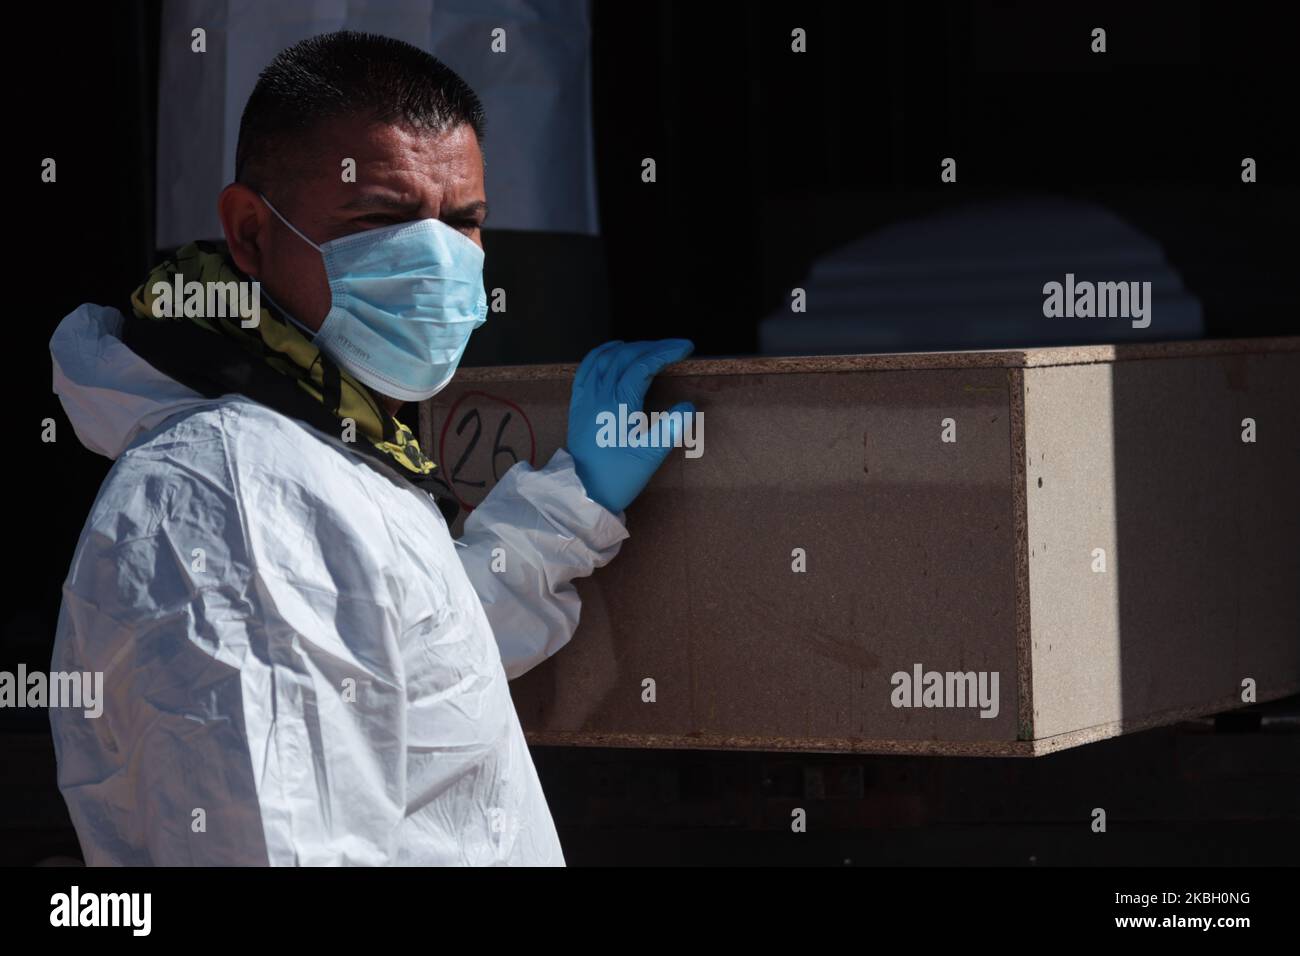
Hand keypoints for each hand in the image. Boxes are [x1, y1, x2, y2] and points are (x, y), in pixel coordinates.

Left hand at [567, 339, 694, 513]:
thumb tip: (689, 406)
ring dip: (629, 348)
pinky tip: (612, 353)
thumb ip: (670, 429)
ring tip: (649, 347)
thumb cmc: (616, 478)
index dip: (665, 351)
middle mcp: (598, 395)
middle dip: (652, 346)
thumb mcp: (649, 457)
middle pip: (625, 356)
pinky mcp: (578, 406)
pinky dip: (602, 354)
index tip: (686, 347)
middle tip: (674, 348)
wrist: (582, 494)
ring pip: (604, 358)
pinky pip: (586, 369)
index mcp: (616, 404)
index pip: (642, 365)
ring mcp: (585, 399)